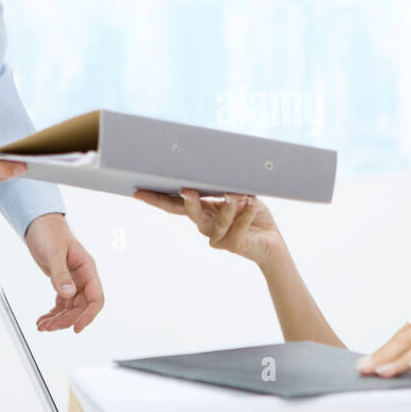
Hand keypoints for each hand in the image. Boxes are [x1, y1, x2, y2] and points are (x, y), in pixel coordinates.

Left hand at [25, 213, 104, 332]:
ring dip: (58, 319)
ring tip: (42, 326)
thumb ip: (60, 274)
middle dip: (66, 320)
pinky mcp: (62, 283)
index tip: (77, 328)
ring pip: (70, 308)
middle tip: (49, 327)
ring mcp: (73, 281)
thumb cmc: (50, 233)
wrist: (39, 224)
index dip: (88, 315)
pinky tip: (43, 319)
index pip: (96, 298)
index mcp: (87, 269)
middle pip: (81, 307)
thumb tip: (68, 293)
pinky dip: (53, 313)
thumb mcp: (54, 253)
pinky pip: (61, 303)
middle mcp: (83, 278)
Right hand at [132, 188, 284, 266]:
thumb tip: (216, 167)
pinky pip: (237, 227)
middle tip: (186, 190)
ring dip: (227, 207)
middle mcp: (205, 226)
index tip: (139, 192)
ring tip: (236, 194)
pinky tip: (252, 202)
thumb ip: (226, 186)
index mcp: (202, 211)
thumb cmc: (253, 214)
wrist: (272, 243)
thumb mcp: (239, 193)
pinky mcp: (233, 245)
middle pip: (187, 213)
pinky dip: (245, 214)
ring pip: (216, 222)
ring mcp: (218, 237)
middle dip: (186, 201)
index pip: (175, 204)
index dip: (157, 199)